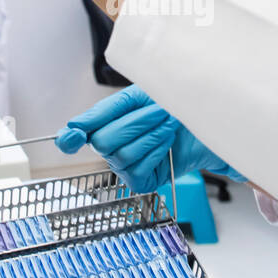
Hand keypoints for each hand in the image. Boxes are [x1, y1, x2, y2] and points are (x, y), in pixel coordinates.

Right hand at [54, 85, 245, 192]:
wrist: (207, 123)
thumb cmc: (175, 107)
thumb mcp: (142, 96)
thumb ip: (107, 110)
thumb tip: (73, 128)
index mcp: (105, 122)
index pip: (76, 132)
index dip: (70, 137)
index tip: (72, 138)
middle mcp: (110, 146)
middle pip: (102, 141)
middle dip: (135, 122)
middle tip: (160, 111)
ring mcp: (125, 166)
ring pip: (122, 155)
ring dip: (150, 134)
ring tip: (169, 124)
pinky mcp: (142, 181)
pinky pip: (137, 169)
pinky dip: (155, 151)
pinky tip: (167, 144)